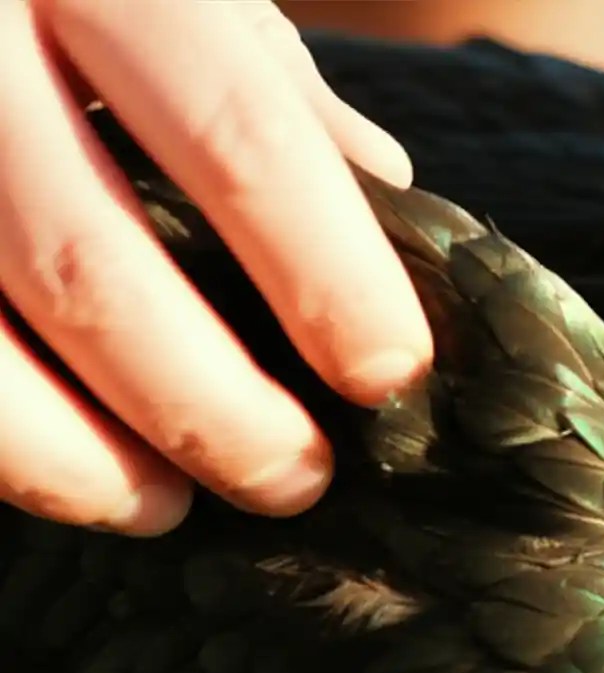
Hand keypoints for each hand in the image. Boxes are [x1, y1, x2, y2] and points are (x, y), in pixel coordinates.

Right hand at [0, 0, 432, 535]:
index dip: (327, 274)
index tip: (391, 374)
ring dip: (73, 459)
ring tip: (163, 506)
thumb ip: (268, 80)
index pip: (241, 138)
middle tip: (295, 477)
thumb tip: (386, 187)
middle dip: (210, 406)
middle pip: (91, 264)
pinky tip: (56, 468)